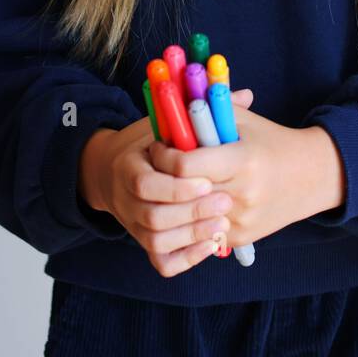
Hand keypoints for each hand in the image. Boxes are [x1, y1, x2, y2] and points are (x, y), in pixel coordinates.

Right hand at [77, 90, 254, 277]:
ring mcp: (133, 224)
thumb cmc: (147, 143)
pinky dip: (186, 257)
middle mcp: (124, 198)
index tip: (209, 178)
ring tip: (223, 223)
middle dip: (191, 211)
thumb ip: (199, 112)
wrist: (111, 173)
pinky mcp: (144, 244)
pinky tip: (211, 244)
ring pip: (158, 241)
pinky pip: (162, 261)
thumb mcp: (163, 123)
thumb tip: (246, 95)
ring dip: (192, 234)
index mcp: (128, 164)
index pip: (146, 182)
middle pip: (154, 216)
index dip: (178, 184)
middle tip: (226, 201)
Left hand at [146, 98, 346, 248]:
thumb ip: (208, 110)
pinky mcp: (241, 237)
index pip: (186, 165)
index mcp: (242, 160)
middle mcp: (243, 194)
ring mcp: (242, 219)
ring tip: (170, 182)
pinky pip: (204, 229)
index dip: (165, 156)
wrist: (311, 176)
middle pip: (184, 192)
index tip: (159, 146)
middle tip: (156, 165)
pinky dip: (194, 215)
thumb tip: (172, 94)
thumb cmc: (271, 141)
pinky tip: (192, 199)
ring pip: (190, 216)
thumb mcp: (242, 120)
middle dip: (163, 178)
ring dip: (175, 200)